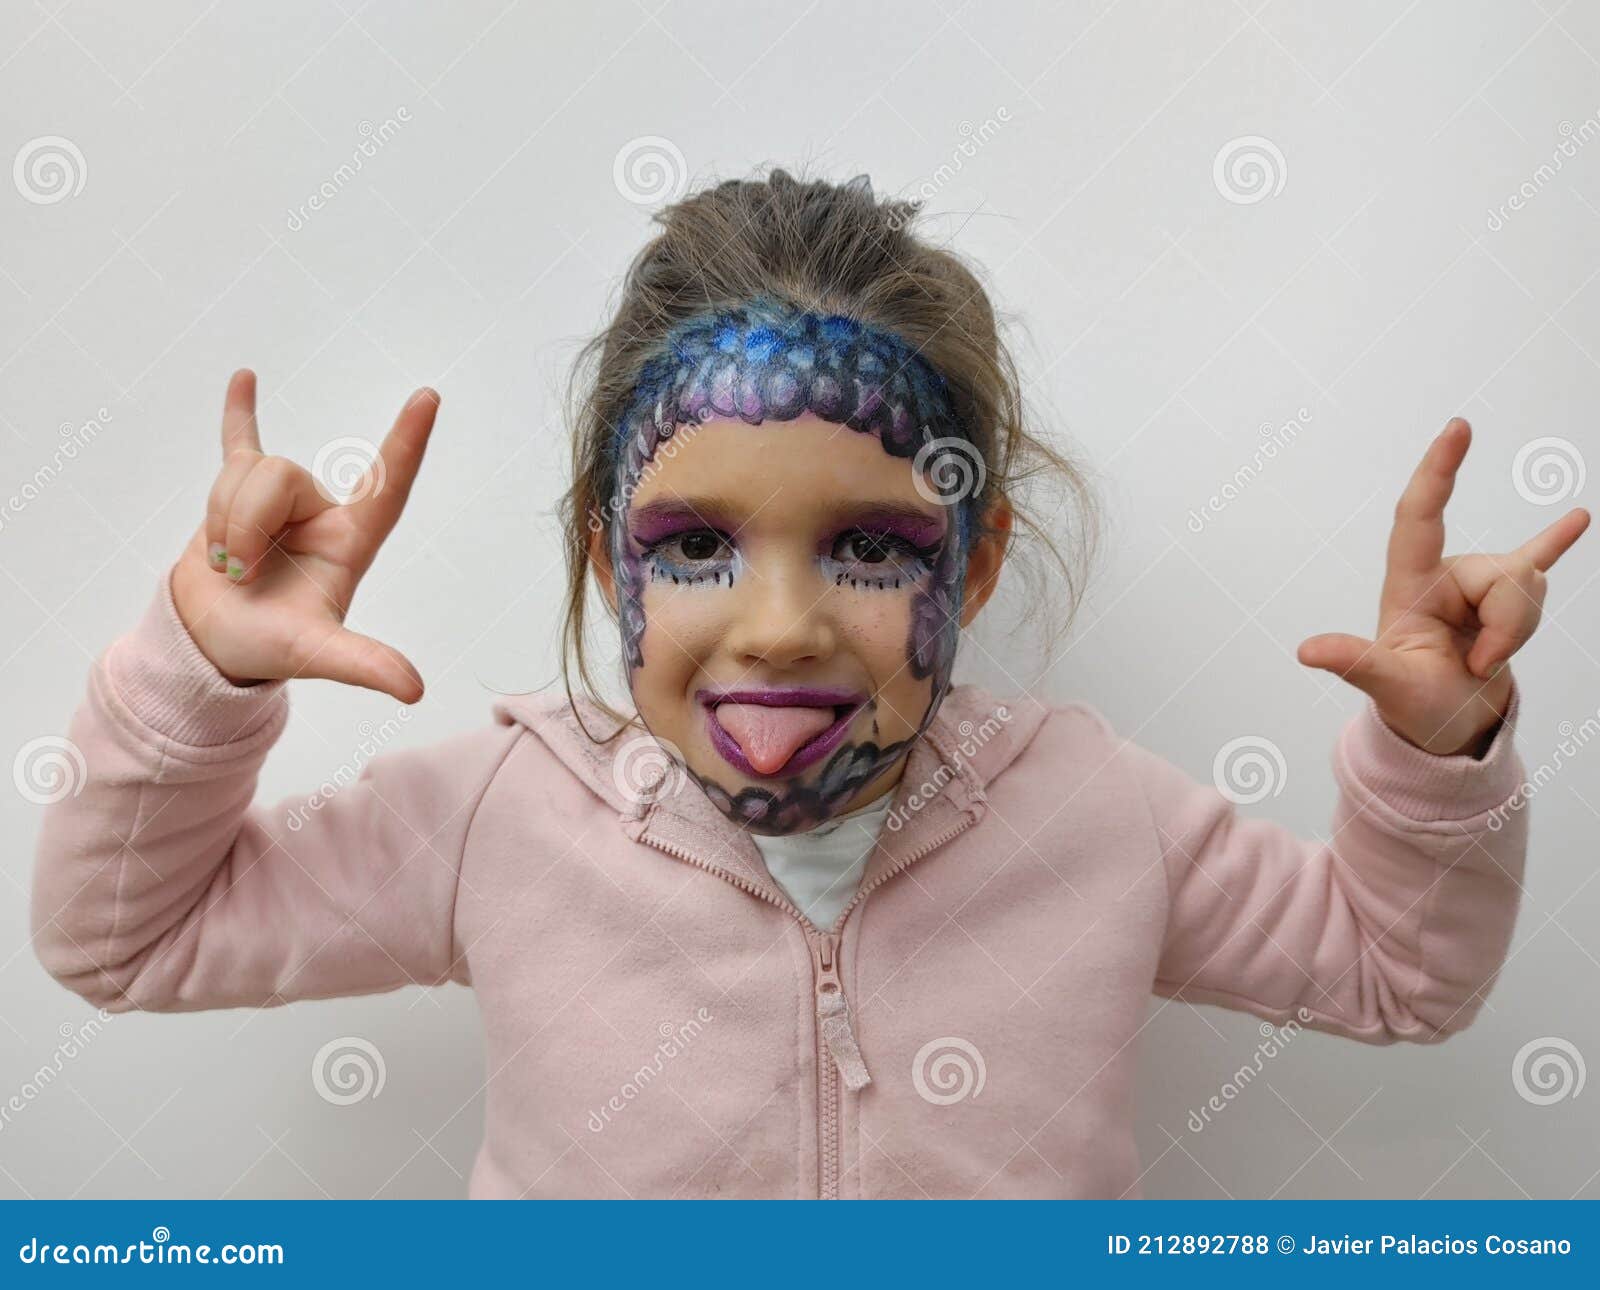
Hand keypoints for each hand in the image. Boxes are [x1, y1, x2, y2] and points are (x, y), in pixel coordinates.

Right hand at [169, 369, 438, 702]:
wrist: (212, 644)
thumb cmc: (270, 647)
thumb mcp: (318, 655)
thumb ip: (364, 664)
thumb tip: (414, 689)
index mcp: (349, 542)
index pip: (387, 485)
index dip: (407, 443)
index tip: (429, 397)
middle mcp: (320, 514)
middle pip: (281, 476)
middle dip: (245, 521)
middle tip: (241, 573)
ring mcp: (279, 501)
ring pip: (245, 470)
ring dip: (221, 518)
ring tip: (227, 563)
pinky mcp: (237, 494)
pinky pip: (239, 443)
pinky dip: (238, 413)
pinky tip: (245, 378)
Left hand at [1297, 417, 1588, 756]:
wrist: (1445, 728)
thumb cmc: (1413, 705)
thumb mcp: (1387, 686)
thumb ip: (1355, 663)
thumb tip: (1307, 651)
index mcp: (1410, 585)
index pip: (1420, 515)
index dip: (1437, 471)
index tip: (1457, 428)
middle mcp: (1446, 577)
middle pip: (1506, 573)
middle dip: (1508, 626)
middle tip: (1478, 665)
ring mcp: (1479, 587)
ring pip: (1530, 585)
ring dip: (1521, 631)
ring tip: (1486, 662)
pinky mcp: (1508, 602)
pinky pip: (1539, 563)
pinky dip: (1556, 542)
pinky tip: (1577, 517)